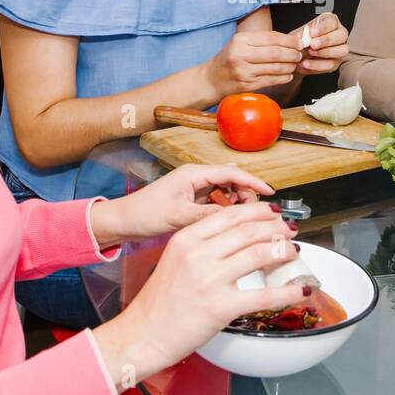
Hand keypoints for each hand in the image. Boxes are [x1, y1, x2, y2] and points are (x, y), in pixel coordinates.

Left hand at [91, 164, 275, 243]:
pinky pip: (216, 201)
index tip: (270, 193)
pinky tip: (227, 222)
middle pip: (232, 179)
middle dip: (247, 193)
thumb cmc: (145, 213)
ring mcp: (194, 188)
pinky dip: (225, 209)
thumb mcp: (180, 217)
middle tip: (255, 213)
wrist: (124, 221)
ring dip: (237, 202)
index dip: (254, 182)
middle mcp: (196, 177)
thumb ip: (209, 216)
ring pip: (226, 190)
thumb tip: (236, 219)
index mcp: (194, 173)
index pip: (232, 173)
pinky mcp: (191, 200)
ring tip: (242, 219)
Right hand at [95, 202, 304, 384]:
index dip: (258, 211)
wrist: (142, 334)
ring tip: (294, 253)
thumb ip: (202, 245)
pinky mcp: (220, 307)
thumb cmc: (159, 301)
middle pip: (248, 230)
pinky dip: (287, 292)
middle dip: (276, 227)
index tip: (273, 212)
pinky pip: (264, 295)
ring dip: (284, 251)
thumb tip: (237, 238)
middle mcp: (198, 254)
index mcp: (186, 238)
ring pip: (259, 254)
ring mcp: (209, 280)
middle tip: (290, 230)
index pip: (230, 214)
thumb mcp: (175, 259)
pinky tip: (300, 291)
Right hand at [203, 30, 301, 95]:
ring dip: (289, 66)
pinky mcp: (247, 85)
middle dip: (292, 54)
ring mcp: (243, 71)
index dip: (289, 40)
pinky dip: (283, 77)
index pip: (271, 37)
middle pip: (275, 53)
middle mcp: (241, 54)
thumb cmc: (230, 58)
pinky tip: (288, 75)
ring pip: (275, 68)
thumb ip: (262, 41)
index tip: (300, 42)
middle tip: (300, 54)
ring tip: (294, 64)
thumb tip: (291, 39)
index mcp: (240, 40)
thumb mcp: (240, 43)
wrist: (211, 79)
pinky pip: (271, 80)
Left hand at [292, 13, 348, 74]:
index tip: (311, 33)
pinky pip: (332, 64)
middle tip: (312, 44)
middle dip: (326, 40)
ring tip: (309, 52)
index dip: (322, 28)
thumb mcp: (299, 35)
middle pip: (342, 35)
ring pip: (342, 50)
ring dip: (325, 52)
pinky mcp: (336, 62)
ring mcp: (340, 48)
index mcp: (330, 22)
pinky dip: (318, 65)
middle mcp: (339, 34)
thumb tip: (301, 37)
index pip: (332, 22)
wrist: (296, 55)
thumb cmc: (301, 40)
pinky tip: (307, 63)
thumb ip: (301, 35)